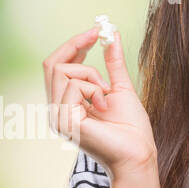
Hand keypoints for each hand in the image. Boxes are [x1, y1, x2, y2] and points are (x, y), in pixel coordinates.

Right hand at [42, 25, 156, 176]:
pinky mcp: (64, 120)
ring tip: (105, 94)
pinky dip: (93, 89)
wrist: (137, 156)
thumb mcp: (121, 87)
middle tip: (98, 36)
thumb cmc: (131, 130)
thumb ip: (113, 63)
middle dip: (75, 44)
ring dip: (90, 74)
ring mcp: (58, 116)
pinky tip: (104, 106)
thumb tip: (112, 35)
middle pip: (51, 64)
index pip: (57, 67)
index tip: (96, 32)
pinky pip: (73, 86)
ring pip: (61, 70)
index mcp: (67, 103)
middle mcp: (57, 109)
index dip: (73, 45)